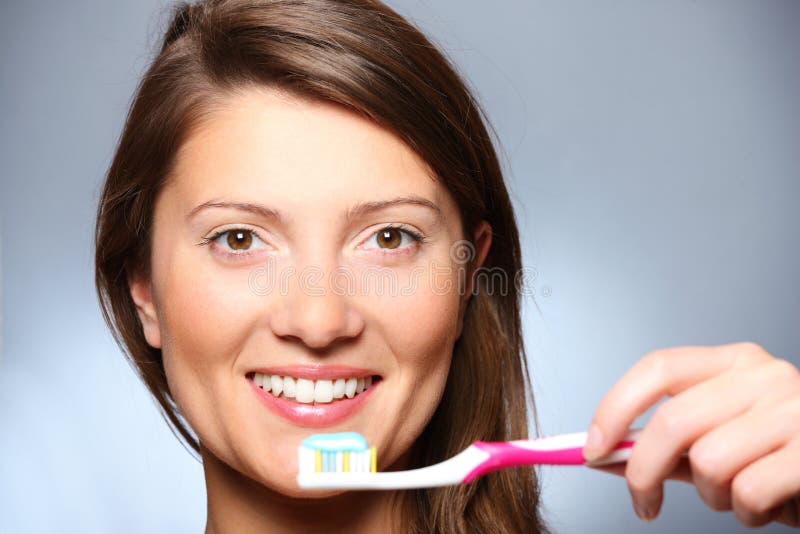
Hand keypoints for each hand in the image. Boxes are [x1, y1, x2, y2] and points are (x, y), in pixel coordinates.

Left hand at [582, 342, 799, 526]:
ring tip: (740, 496)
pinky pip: (749, 491)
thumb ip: (666, 444)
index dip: (615, 407)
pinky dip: (748, 512)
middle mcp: (764, 376)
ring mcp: (795, 410)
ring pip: (709, 463)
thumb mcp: (722, 439)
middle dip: (644, 473)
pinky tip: (770, 504)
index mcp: (734, 362)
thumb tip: (602, 453)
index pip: (657, 368)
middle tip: (644, 503)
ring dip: (714, 498)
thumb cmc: (783, 455)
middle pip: (673, 421)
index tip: (592, 447)